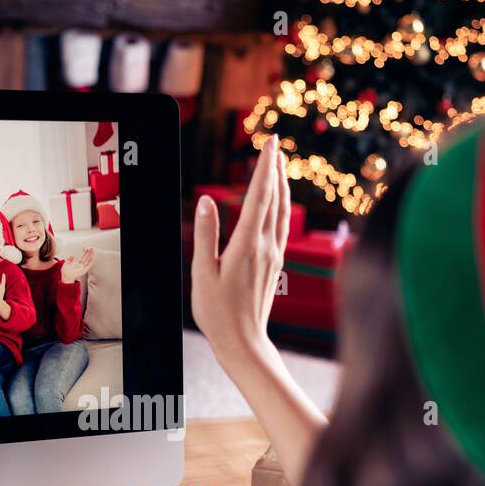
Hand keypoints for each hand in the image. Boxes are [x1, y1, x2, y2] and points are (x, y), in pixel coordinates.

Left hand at [60, 247, 94, 283]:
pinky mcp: (84, 271)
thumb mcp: (66, 264)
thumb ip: (69, 260)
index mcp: (77, 264)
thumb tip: (72, 256)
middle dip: (89, 253)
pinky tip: (92, 257)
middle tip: (91, 248)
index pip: (82, 257)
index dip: (84, 253)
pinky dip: (91, 261)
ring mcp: (83, 268)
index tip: (86, 248)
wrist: (66, 277)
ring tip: (93, 250)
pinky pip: (89, 265)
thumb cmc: (65, 273)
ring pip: (88, 260)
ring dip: (91, 255)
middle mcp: (81, 266)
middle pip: (86, 258)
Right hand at [191, 135, 289, 357]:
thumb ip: (205, 236)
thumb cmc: (218, 313)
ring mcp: (273, 255)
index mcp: (246, 245)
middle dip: (274, 168)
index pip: (259, 197)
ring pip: (282, 211)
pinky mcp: (274, 263)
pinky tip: (279, 202)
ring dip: (281, 185)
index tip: (268, 143)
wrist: (243, 342)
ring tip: (278, 164)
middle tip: (273, 144)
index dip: (264, 167)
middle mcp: (266, 247)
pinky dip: (282, 206)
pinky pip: (282, 226)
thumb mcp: (202, 274)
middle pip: (274, 198)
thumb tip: (206, 202)